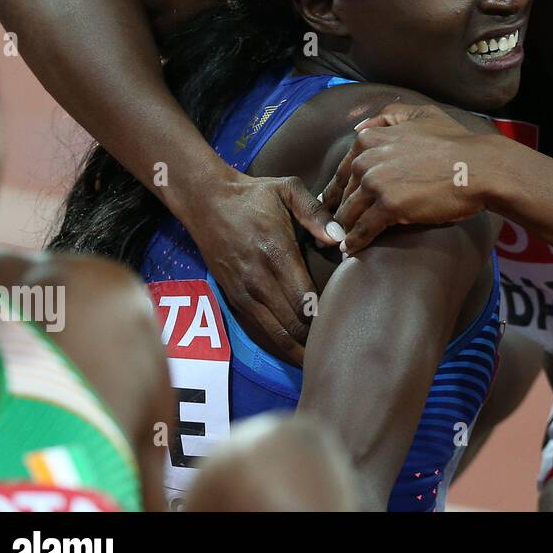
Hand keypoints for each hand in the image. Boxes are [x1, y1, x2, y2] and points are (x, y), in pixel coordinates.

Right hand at [175, 170, 339, 364]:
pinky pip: (258, 330)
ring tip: (320, 362)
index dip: (325, 318)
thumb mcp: (288, 189)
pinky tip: (295, 352)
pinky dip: (277, 344)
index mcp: (276, 253)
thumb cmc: (254, 195)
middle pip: (292, 324)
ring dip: (297, 350)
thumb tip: (339, 239)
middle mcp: (258, 279)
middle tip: (340, 349)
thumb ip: (316, 213)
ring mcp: (243, 292)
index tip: (345, 326)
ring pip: (274, 334)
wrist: (207, 201)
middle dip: (315, 340)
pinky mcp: (232, 298)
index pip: (305, 299)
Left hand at [321, 103, 494, 252]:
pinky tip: (351, 250)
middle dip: (340, 209)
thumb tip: (360, 125)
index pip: (345, 167)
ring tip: (339, 241)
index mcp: (371, 138)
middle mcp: (367, 159)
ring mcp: (376, 183)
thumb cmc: (457, 142)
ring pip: (349, 211)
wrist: (480, 167)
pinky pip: (363, 228)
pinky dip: (355, 241)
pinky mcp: (389, 207)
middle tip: (334, 226)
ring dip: (344, 228)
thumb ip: (389, 116)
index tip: (336, 200)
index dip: (340, 186)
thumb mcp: (422, 115)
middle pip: (345, 191)